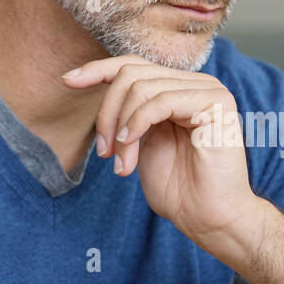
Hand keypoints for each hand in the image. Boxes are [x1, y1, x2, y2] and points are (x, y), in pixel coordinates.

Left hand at [61, 56, 267, 247]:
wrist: (209, 219)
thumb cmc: (178, 189)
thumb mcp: (141, 142)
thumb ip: (127, 113)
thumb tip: (92, 80)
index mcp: (178, 90)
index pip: (134, 65)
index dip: (98, 69)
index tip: (67, 81)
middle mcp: (194, 84)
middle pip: (132, 73)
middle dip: (107, 113)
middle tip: (103, 152)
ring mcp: (208, 90)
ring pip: (141, 87)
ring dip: (120, 128)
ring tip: (121, 163)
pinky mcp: (216, 103)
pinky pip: (161, 101)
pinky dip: (136, 124)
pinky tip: (129, 148)